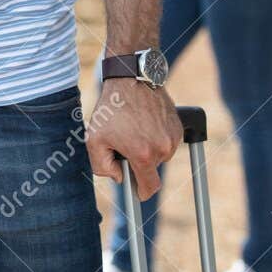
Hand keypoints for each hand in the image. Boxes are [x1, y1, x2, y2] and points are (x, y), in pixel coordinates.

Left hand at [86, 82, 183, 199]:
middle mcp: (163, 148)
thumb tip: (118, 176)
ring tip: (133, 130)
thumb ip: (102, 167)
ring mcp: (173, 136)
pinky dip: (156, 137)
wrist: (131, 78)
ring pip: (160, 155)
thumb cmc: (111, 108)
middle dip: (138, 163)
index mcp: (143, 155)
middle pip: (152, 169)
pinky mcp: (178, 126)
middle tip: (124, 145)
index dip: (141, 192)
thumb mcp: (94, 140)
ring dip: (148, 149)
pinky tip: (143, 123)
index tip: (136, 192)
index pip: (149, 187)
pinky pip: (167, 141)